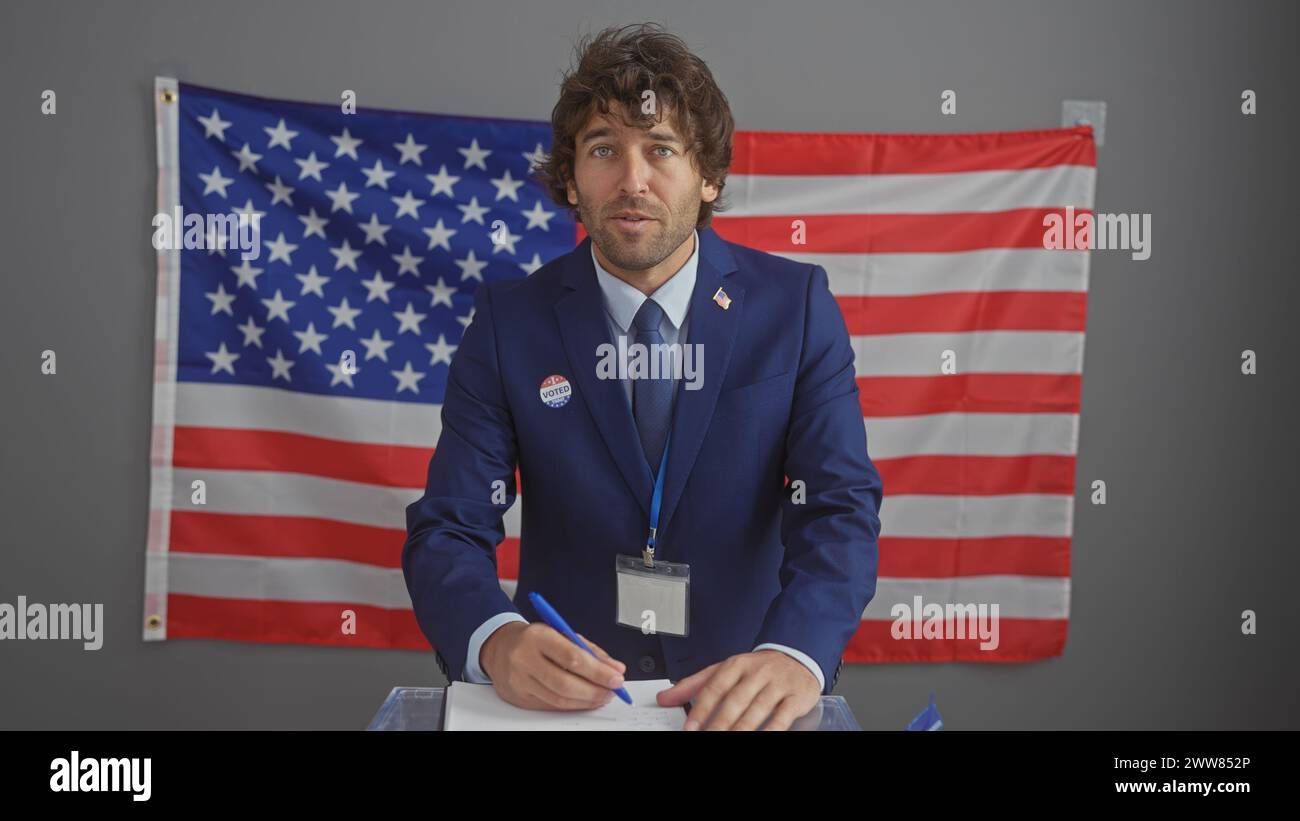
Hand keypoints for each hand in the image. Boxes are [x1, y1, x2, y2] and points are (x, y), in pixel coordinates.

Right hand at [480, 621, 626, 710]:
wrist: (500, 647)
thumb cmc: (534, 639)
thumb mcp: (561, 633)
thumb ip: (589, 650)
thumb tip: (615, 669)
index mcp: (538, 636)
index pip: (572, 657)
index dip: (598, 672)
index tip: (616, 678)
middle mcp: (524, 658)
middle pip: (565, 683)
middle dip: (594, 690)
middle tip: (612, 691)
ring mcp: (519, 680)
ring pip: (558, 699)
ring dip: (586, 701)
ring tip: (601, 696)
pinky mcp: (519, 697)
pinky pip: (550, 706)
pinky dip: (571, 705)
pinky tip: (583, 701)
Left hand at [656, 650, 820, 730]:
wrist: (796, 656)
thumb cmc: (756, 668)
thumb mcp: (724, 670)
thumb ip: (694, 685)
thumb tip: (664, 698)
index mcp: (736, 665)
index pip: (715, 687)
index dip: (701, 708)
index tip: (690, 726)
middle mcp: (756, 673)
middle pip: (735, 700)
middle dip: (719, 723)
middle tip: (708, 736)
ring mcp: (777, 684)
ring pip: (757, 709)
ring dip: (742, 729)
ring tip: (729, 740)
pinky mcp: (795, 697)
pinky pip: (782, 716)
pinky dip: (771, 730)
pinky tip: (762, 737)